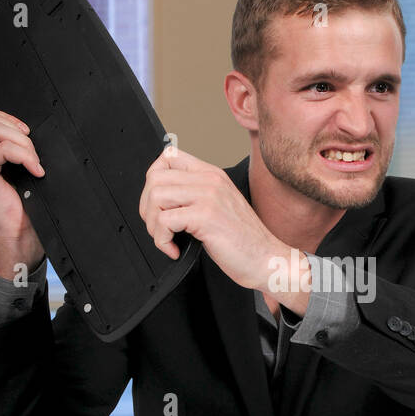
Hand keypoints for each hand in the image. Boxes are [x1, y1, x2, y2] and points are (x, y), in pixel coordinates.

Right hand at [0, 108, 45, 273]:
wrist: (21, 231)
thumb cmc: (25, 203)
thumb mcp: (23, 168)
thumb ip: (18, 147)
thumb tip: (30, 129)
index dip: (12, 121)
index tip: (30, 138)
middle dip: (19, 134)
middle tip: (33, 158)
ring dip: (22, 144)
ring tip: (33, 165)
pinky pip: (3, 149)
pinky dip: (24, 157)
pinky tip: (34, 172)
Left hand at [139, 145, 297, 294]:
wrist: (267, 259)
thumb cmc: (243, 240)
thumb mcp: (219, 206)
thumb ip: (195, 194)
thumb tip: (160, 198)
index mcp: (211, 174)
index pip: (168, 156)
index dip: (153, 179)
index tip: (159, 205)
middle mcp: (210, 180)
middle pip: (155, 177)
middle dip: (147, 207)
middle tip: (159, 228)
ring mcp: (209, 196)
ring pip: (156, 197)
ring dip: (153, 225)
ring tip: (168, 239)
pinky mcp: (206, 217)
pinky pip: (164, 221)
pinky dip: (162, 241)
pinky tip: (175, 250)